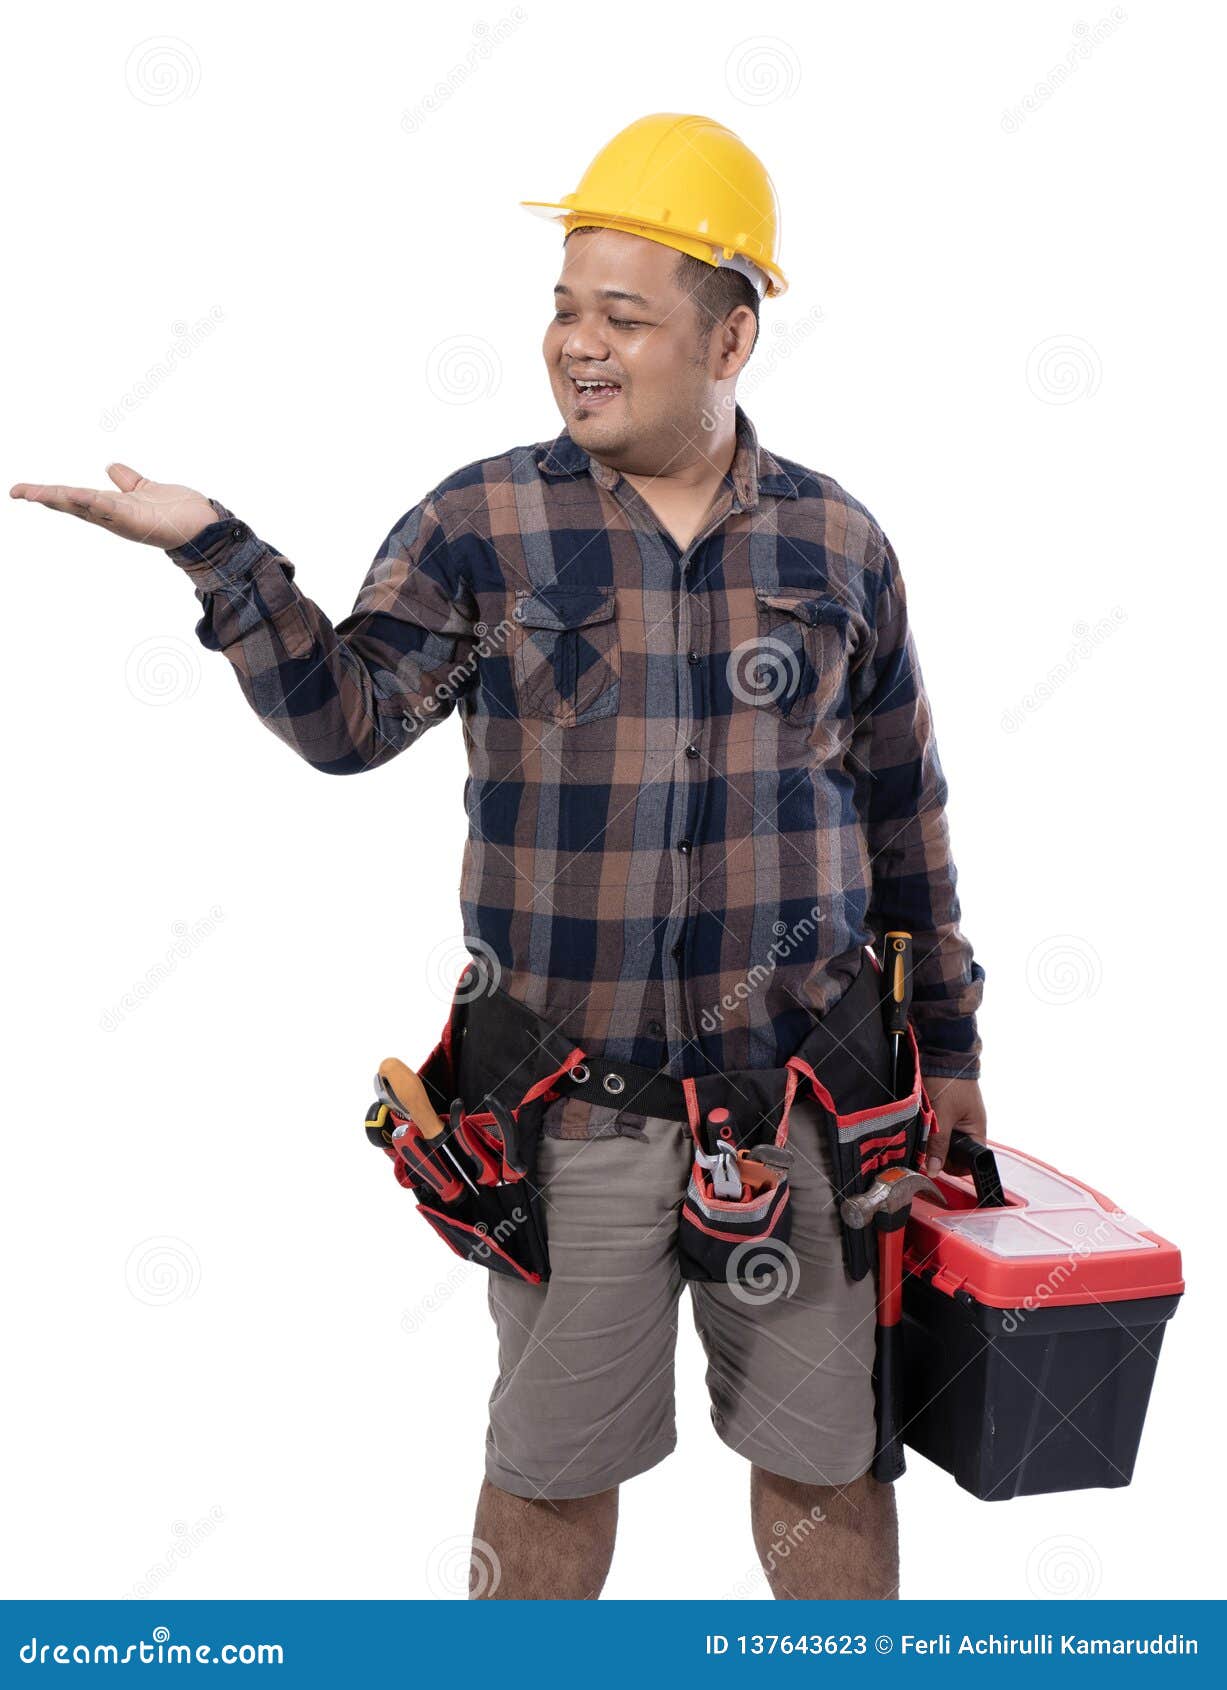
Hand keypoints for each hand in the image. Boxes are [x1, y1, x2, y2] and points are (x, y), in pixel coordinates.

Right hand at [10, 463, 218, 550]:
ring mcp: (123, 520)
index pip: (74, 498)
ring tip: (33, 493)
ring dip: (59, 499)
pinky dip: (91, 502)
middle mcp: (113, 517)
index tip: (22, 490)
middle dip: (43, 497)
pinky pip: (110, 509)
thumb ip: (127, 480)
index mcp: (112, 508)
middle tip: (16, 491)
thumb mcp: (146, 489)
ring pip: (84, 506)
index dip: (48, 493)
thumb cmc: (178, 511)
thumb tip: (110, 467)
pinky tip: (74, 495)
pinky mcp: (137, 520)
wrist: (205, 525)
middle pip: (71, 504)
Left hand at [920, 1074, 986, 1176]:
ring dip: (932, 1140)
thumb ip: (939, 1144)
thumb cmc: (950, 1081)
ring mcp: (957, 1120)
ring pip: (943, 1141)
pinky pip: (938, 1128)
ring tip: (923, 1130)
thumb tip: (934, 1170)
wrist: (942, 1053)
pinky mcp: (945, 1112)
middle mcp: (968, 1128)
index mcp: (976, 1130)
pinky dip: (929, 1128)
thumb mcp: (942, 1115)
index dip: (953, 1166)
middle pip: (954, 1153)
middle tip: (925, 1146)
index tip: (936, 1163)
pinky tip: (922, 1122)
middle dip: (939, 1152)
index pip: (969, 1161)